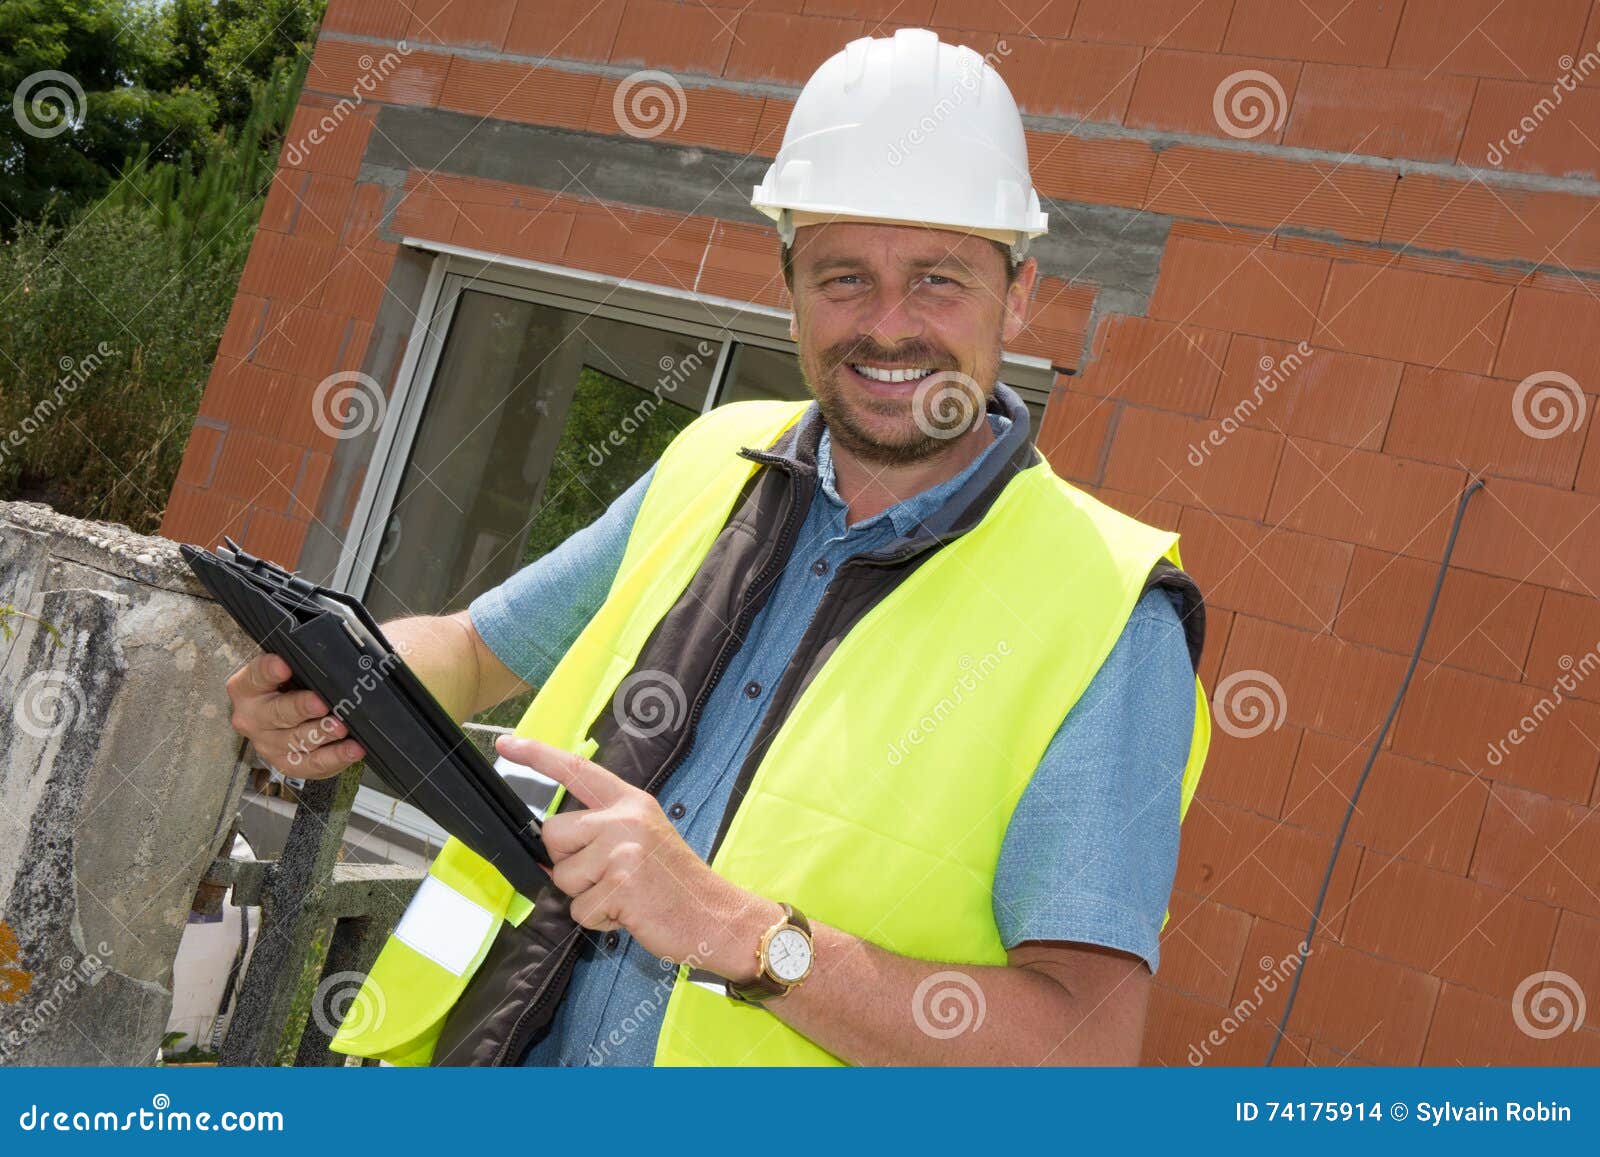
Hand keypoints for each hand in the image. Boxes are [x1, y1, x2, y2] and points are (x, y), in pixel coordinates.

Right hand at [225, 653, 363, 777]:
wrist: (288, 715)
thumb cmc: (293, 684)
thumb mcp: (292, 668)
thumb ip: (303, 661)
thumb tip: (336, 654)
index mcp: (246, 688)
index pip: (256, 676)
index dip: (269, 671)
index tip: (283, 665)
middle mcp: (252, 717)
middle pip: (276, 713)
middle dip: (300, 708)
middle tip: (321, 703)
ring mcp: (268, 744)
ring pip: (295, 741)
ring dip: (321, 734)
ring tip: (341, 727)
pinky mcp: (287, 764)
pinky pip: (312, 764)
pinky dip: (335, 757)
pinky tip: (354, 749)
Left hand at [495, 734, 779, 979]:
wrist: (715, 915)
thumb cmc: (675, 882)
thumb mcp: (642, 838)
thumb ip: (600, 831)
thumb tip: (549, 843)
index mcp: (631, 802)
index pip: (577, 770)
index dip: (538, 755)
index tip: (507, 742)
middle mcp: (625, 819)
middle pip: (554, 834)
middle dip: (569, 863)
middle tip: (608, 877)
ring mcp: (623, 850)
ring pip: (562, 877)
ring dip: (586, 896)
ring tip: (624, 895)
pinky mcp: (620, 884)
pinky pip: (580, 909)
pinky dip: (599, 920)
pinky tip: (629, 912)